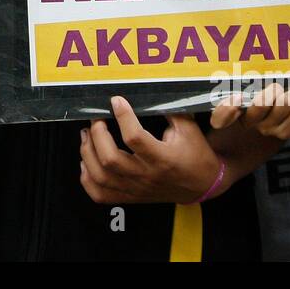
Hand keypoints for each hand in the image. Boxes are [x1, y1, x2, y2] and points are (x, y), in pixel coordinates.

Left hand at [78, 96, 222, 203]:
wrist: (202, 185)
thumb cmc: (195, 154)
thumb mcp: (189, 128)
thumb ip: (170, 109)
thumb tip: (148, 91)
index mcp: (163, 158)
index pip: (134, 138)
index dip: (122, 116)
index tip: (116, 101)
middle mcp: (147, 176)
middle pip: (110, 160)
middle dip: (97, 135)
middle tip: (96, 119)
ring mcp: (136, 189)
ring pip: (100, 177)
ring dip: (87, 153)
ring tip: (87, 135)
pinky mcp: (130, 197)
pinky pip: (100, 194)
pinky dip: (86, 178)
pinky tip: (87, 161)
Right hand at [209, 83, 289, 140]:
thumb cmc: (282, 88)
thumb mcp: (267, 79)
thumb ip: (256, 77)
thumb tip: (248, 62)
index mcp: (238, 106)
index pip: (220, 118)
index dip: (224, 112)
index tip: (236, 99)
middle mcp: (250, 121)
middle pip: (256, 110)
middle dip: (271, 93)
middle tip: (278, 86)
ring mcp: (267, 129)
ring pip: (278, 112)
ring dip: (289, 97)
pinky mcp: (285, 133)